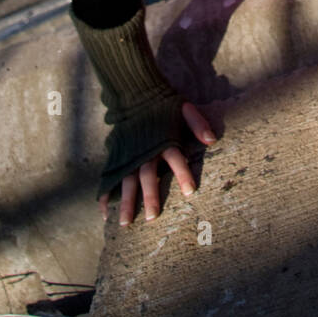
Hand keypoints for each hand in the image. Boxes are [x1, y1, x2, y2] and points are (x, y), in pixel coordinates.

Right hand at [98, 101, 216, 225]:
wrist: (135, 93)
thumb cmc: (163, 105)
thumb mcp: (183, 109)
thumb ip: (197, 123)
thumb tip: (212, 140)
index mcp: (163, 139)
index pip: (174, 157)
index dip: (182, 173)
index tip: (190, 191)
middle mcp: (145, 150)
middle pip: (147, 175)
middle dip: (150, 195)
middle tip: (153, 217)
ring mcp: (129, 154)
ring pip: (127, 180)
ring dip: (126, 202)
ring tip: (125, 224)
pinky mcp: (118, 156)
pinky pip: (110, 177)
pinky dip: (105, 194)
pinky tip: (105, 213)